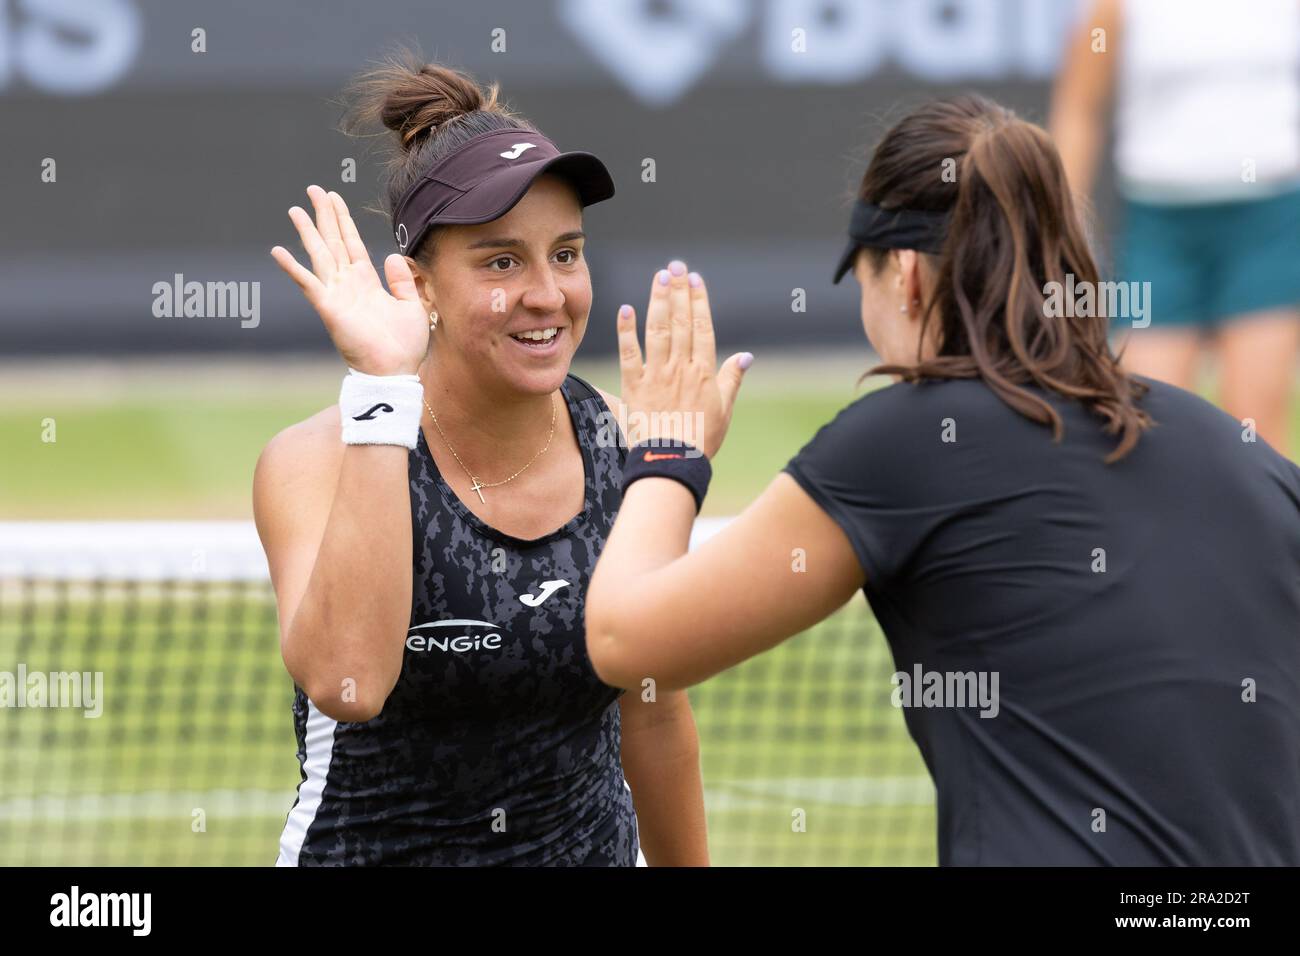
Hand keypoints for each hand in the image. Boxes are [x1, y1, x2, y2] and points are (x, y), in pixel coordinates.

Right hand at [271, 185, 429, 375]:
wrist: (396, 372)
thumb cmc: (404, 346)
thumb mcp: (413, 306)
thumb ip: (403, 280)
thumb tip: (392, 255)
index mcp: (367, 282)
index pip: (352, 243)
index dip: (343, 220)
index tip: (334, 197)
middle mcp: (348, 284)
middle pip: (333, 241)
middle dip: (324, 215)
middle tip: (314, 189)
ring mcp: (337, 295)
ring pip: (320, 255)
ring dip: (307, 232)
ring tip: (295, 208)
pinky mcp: (329, 308)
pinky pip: (308, 284)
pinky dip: (293, 268)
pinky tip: (278, 251)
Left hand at [616, 260, 750, 459]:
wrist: (672, 462)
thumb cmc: (701, 440)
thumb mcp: (724, 410)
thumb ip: (732, 379)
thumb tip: (746, 355)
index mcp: (704, 372)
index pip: (702, 327)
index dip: (699, 301)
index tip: (696, 279)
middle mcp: (681, 368)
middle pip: (681, 321)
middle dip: (679, 291)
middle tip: (676, 266)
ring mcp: (657, 375)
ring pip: (658, 330)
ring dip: (658, 301)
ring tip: (659, 277)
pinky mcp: (635, 386)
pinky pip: (630, 354)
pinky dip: (627, 331)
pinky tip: (626, 309)